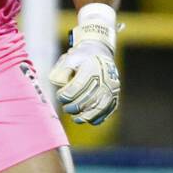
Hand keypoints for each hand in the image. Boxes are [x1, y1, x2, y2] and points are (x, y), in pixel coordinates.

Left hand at [49, 9, 120, 124]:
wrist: (100, 54)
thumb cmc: (81, 58)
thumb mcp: (69, 58)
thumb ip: (61, 71)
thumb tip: (58, 84)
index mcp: (92, 68)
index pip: (76, 87)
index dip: (64, 95)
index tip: (59, 95)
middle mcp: (105, 79)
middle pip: (87, 100)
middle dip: (72, 107)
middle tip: (66, 107)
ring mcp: (112, 89)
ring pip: (98, 108)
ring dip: (84, 116)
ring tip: (75, 117)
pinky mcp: (115, 96)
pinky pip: (107, 111)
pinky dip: (96, 118)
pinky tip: (86, 118)